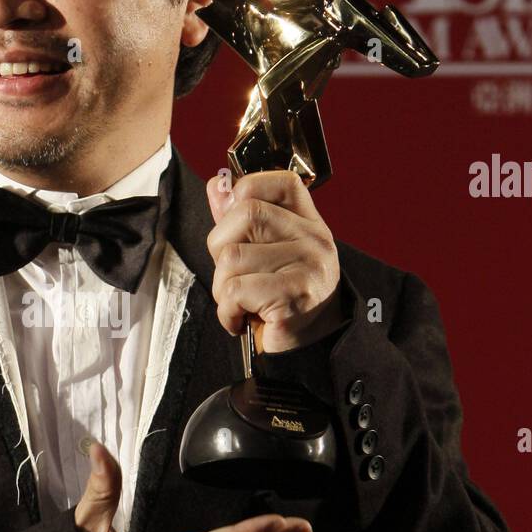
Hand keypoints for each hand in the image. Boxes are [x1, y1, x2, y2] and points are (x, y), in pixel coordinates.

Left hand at [206, 168, 342, 353]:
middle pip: (245, 214)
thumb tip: (217, 186)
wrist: (308, 349)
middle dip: (222, 249)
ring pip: (232, 257)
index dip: (247, 191)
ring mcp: (308, 265)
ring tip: (242, 302)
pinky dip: (227, 311)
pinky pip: (235, 290)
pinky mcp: (295, 295)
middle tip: (235, 275)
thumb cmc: (281, 299)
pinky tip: (242, 318)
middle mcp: (314, 239)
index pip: (279, 182)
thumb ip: (239, 219)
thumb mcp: (263, 252)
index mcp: (308, 223)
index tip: (234, 222)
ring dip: (222, 288)